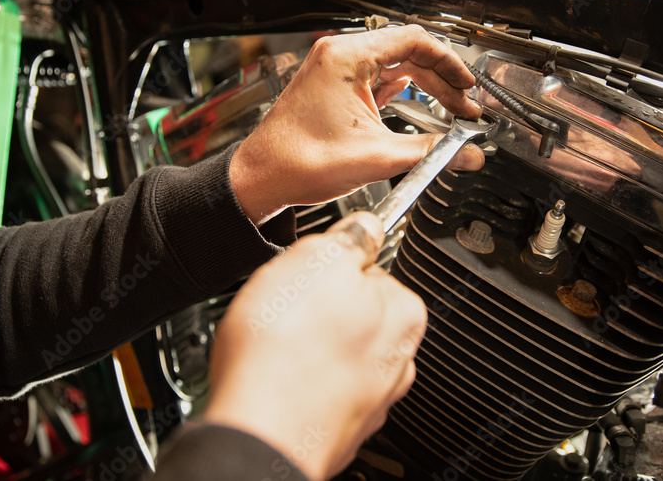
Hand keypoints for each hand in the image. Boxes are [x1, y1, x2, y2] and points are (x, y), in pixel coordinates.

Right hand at [203, 212, 425, 480]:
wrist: (259, 434)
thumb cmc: (285, 354)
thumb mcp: (315, 259)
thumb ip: (349, 237)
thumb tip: (364, 228)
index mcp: (404, 312)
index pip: (372, 267)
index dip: (332, 263)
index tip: (309, 270)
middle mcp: (398, 360)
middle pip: (354, 311)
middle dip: (320, 305)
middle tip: (287, 305)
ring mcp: (368, 400)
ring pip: (333, 351)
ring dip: (306, 344)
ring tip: (276, 344)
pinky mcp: (335, 426)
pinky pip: (315, 386)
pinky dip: (297, 379)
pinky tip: (276, 376)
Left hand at [230, 25, 483, 224]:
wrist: (262, 179)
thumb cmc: (298, 161)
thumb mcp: (376, 156)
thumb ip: (429, 153)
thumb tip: (466, 154)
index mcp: (346, 58)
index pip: (413, 40)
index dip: (449, 62)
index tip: (467, 85)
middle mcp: (338, 56)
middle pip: (407, 53)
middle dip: (441, 80)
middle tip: (465, 107)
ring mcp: (335, 71)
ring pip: (394, 67)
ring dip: (424, 87)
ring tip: (450, 111)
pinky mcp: (334, 89)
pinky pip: (377, 80)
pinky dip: (402, 93)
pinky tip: (419, 108)